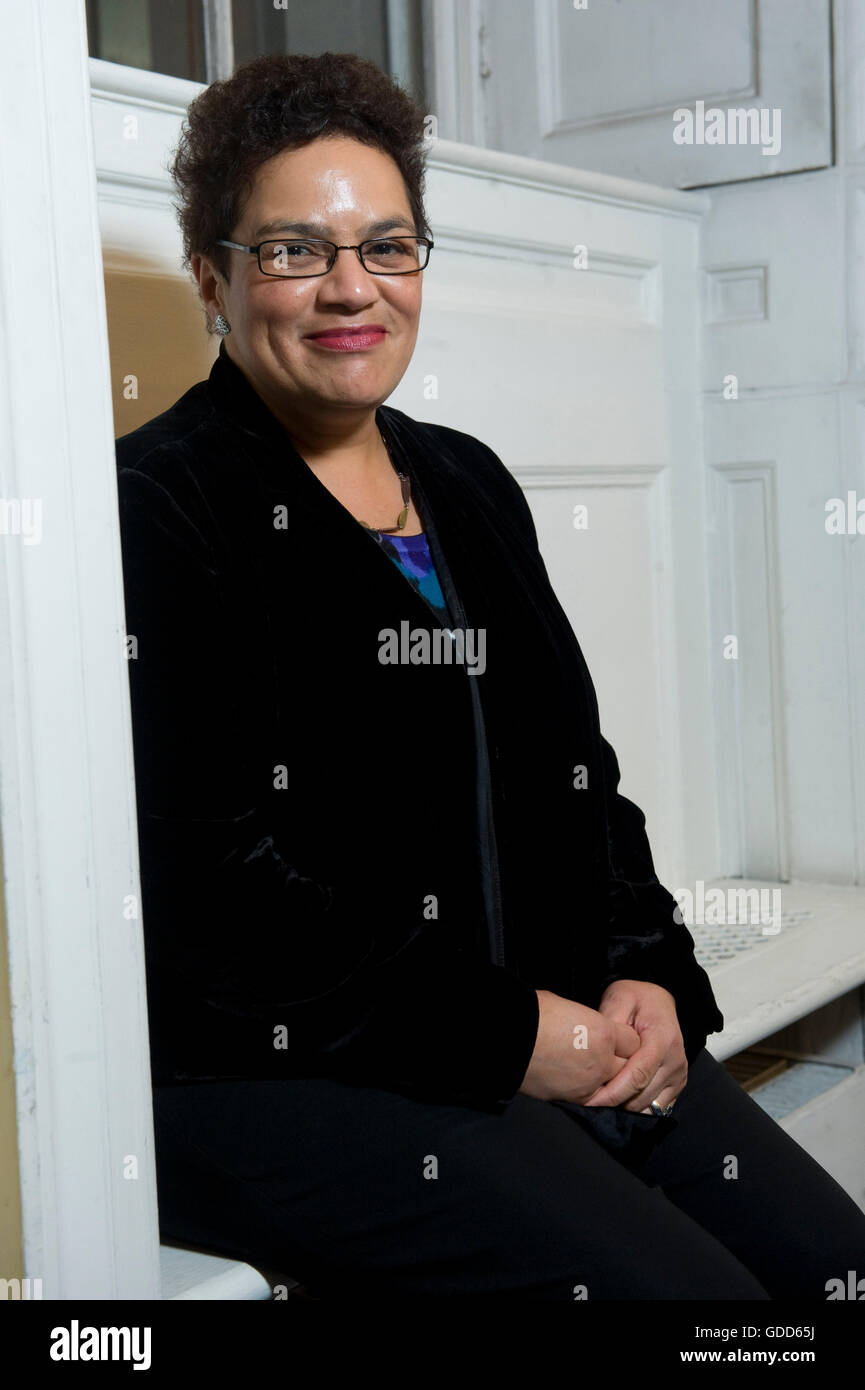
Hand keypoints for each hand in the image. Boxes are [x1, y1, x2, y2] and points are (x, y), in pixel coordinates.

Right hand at [517, 990, 640, 1103]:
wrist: (507, 1037)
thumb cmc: (533, 1014)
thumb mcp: (568, 1007)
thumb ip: (586, 1022)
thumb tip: (585, 1027)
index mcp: (604, 1032)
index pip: (633, 1041)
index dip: (624, 1038)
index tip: (616, 1038)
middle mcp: (602, 1060)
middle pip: (628, 1066)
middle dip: (621, 1061)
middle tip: (607, 1056)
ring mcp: (588, 1082)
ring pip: (613, 1086)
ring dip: (608, 1080)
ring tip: (593, 1071)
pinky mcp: (572, 1098)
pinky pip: (593, 1099)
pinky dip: (590, 1092)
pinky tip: (579, 1083)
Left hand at [580, 979, 686, 1113]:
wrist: (659, 1001)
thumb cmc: (638, 998)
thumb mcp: (620, 998)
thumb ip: (611, 1024)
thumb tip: (600, 1053)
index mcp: (662, 1040)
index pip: (638, 1076)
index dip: (613, 1093)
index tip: (591, 1101)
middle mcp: (676, 1061)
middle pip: (642, 1095)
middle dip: (615, 1102)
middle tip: (590, 1098)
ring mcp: (679, 1074)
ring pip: (648, 1106)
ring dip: (625, 1105)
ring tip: (603, 1094)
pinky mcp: (678, 1084)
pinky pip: (656, 1107)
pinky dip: (637, 1105)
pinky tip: (620, 1094)